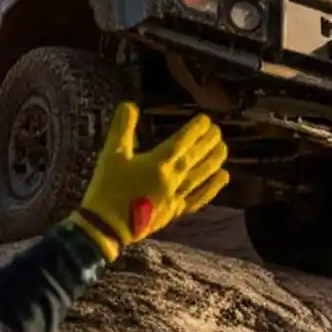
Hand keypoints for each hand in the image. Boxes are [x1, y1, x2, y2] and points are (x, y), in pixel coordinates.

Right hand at [67, 102, 229, 260]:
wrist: (107, 226)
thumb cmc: (107, 188)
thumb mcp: (111, 154)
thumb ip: (122, 128)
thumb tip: (129, 105)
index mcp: (158, 163)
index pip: (182, 141)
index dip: (195, 129)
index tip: (205, 119)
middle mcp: (172, 178)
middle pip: (195, 156)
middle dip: (208, 141)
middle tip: (218, 130)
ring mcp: (175, 196)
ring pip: (200, 175)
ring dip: (214, 160)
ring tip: (224, 148)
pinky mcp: (174, 212)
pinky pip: (198, 198)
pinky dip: (212, 188)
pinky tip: (222, 178)